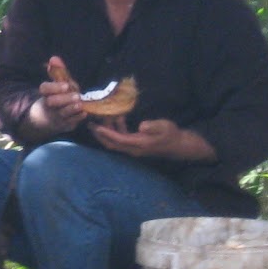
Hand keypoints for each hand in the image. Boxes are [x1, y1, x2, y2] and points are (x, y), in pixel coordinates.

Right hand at [28, 54, 85, 135]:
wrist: (48, 118)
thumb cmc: (57, 96)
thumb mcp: (57, 84)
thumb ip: (57, 71)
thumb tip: (54, 58)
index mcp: (46, 93)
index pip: (44, 89)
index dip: (54, 87)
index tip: (66, 85)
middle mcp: (49, 106)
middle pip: (51, 103)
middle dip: (63, 99)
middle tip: (76, 95)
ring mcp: (56, 116)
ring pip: (61, 114)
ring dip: (71, 109)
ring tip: (80, 104)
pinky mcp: (64, 125)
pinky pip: (70, 123)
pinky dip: (77, 118)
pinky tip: (84, 113)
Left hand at [90, 118, 216, 162]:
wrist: (178, 144)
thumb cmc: (171, 134)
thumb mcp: (164, 127)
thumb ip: (153, 126)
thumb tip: (141, 126)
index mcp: (138, 144)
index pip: (118, 139)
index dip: (106, 133)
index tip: (96, 126)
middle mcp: (133, 149)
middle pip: (112, 144)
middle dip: (100, 135)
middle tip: (90, 124)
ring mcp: (134, 148)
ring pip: (115, 142)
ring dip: (107, 132)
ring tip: (101, 119)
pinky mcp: (135, 146)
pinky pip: (121, 139)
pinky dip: (116, 130)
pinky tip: (118, 119)